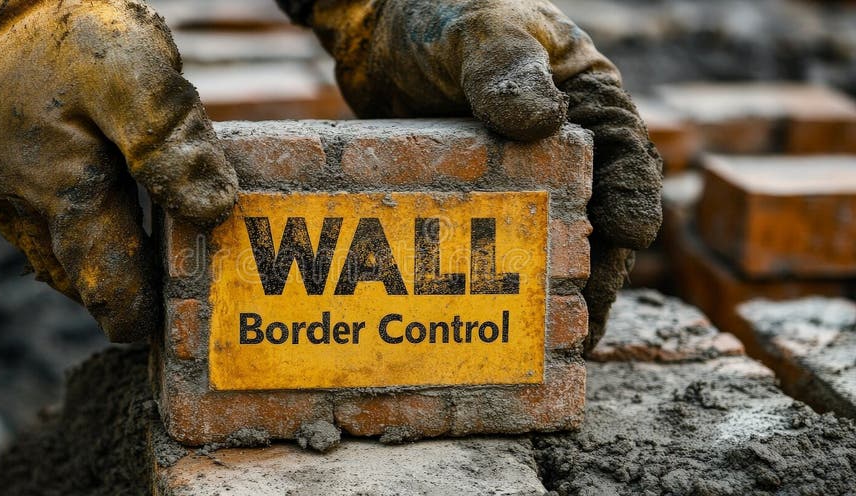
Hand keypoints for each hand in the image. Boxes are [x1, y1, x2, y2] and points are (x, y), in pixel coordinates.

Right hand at [0, 0, 237, 341]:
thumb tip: (215, 213)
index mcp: (62, 191)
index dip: (134, 313)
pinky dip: (64, 226)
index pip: (105, 282)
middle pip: (76, 274)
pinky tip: (96, 209)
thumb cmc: (77, 35)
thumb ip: (173, 149)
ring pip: (50, 253)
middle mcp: (19, 203)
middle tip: (161, 295)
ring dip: (90, 257)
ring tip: (135, 256)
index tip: (159, 331)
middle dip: (116, 287)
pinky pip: (28, 221)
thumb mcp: (142, 80)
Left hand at [295, 0, 662, 351]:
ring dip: (554, 288)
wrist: (377, 31)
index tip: (625, 234)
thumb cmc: (442, 13)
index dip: (630, 198)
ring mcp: (518, 177)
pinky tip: (495, 322)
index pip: (625, 156)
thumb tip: (541, 122)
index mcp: (586, 100)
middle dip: (595, 268)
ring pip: (550, 240)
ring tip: (551, 341)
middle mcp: (563, 146)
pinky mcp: (477, 200)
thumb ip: (506, 68)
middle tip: (585, 319)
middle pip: (595, 216)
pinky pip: (496, 244)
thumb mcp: (482, 31)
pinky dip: (501, 281)